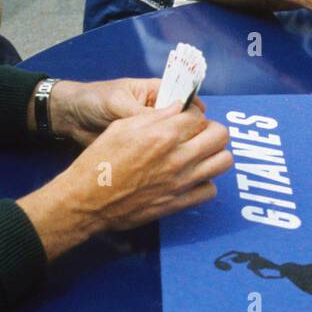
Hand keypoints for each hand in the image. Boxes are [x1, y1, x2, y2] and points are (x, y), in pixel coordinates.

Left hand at [45, 77, 205, 147]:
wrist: (70, 117)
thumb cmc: (95, 99)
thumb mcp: (119, 103)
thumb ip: (143, 114)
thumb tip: (170, 123)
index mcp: (156, 92)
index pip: (185, 99)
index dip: (195, 113)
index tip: (202, 126)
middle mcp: (157, 111)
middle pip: (184, 122)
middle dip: (190, 134)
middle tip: (196, 148)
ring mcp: (150, 131)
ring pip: (173, 140)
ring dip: (178, 149)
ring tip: (183, 161)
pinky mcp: (141, 148)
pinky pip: (158, 153)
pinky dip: (163, 160)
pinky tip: (169, 169)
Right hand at [63, 103, 231, 231]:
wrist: (88, 200)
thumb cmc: (100, 159)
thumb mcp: (122, 126)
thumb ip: (155, 116)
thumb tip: (177, 108)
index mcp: (163, 134)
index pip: (198, 115)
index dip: (191, 113)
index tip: (184, 118)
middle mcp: (179, 157)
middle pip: (220, 135)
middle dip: (210, 129)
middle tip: (196, 133)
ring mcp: (182, 182)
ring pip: (223, 162)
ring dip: (214, 153)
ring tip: (198, 153)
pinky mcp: (179, 203)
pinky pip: (211, 189)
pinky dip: (205, 181)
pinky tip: (190, 177)